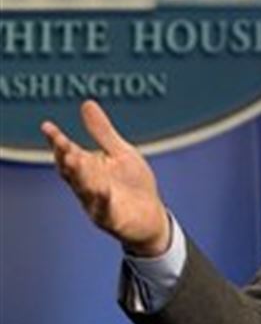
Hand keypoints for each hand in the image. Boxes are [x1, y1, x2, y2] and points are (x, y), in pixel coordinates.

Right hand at [41, 100, 170, 255]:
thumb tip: (86, 103)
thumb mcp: (120, 153)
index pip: (68, 154)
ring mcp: (98, 204)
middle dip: (66, 157)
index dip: (57, 141)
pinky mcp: (113, 219)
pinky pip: (105, 211)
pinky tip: (103, 190)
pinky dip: (102, 200)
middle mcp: (87, 186)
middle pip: (72, 172)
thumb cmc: (133, 183)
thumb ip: (102, 132)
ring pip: (84, 190)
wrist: (151, 216)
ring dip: (79, 176)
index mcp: (88, 169)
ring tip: (74, 159)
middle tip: (61, 143)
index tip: (47, 127)